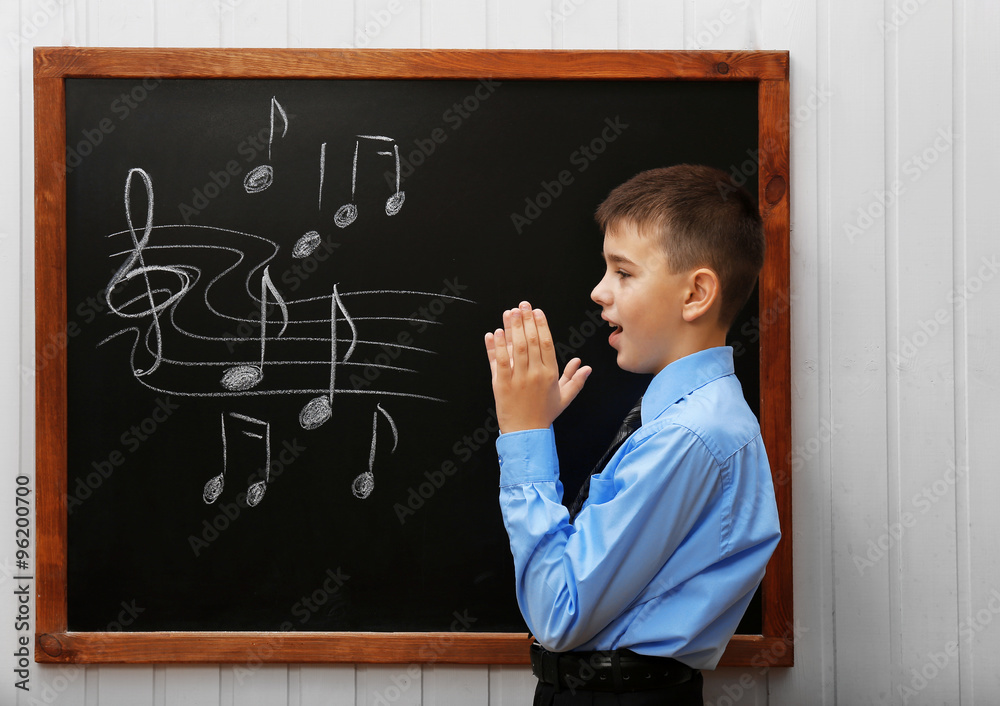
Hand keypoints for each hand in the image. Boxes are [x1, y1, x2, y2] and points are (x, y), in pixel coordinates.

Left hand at [484, 301, 591, 432]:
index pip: (546, 344)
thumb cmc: (544, 415)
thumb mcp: (564, 398)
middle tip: (522, 305)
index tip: (537, 311)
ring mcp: (517, 379)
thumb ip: (575, 380)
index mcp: (550, 374)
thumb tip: (585, 366)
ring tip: (510, 312)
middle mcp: (534, 374)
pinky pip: (498, 362)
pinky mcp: (501, 384)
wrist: (525, 433)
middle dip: (526, 320)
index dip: (541, 325)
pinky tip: (495, 333)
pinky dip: (496, 346)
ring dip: (512, 328)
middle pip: (531, 341)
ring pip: (515, 348)